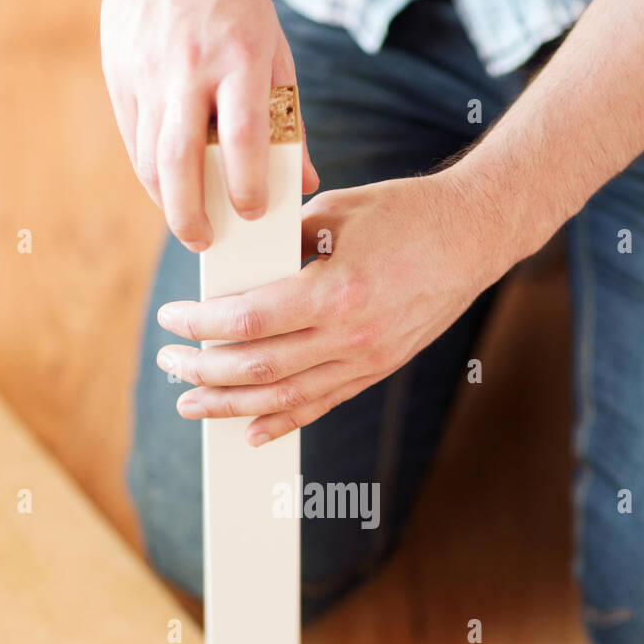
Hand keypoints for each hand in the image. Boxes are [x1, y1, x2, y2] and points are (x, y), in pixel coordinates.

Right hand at [99, 0, 316, 248]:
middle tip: (203, 242)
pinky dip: (149, 170)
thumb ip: (289, 120)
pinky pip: (134, 137)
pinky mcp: (120, 71)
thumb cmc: (236, 0)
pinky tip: (166, 185)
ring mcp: (148, 71)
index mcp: (241, 58)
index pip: (244, 139)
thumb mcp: (276, 50)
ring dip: (165, 199)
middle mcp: (190, 68)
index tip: (253, 214)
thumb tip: (301, 182)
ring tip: (186, 221)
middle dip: (189, 215)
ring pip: (150, 156)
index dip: (248, 187)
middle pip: (181, 161)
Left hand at [155, 170, 502, 442]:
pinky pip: (321, 405)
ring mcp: (366, 359)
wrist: (475, 235)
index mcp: (336, 290)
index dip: (201, 325)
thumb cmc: (406, 212)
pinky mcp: (377, 369)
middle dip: (203, 369)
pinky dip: (282, 421)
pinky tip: (250, 431)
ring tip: (191, 403)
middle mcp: (350, 335)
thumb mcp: (337, 212)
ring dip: (230, 405)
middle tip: (169, 361)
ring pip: (284, 397)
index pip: (249, 320)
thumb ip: (284, 243)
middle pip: (258, 367)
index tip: (170, 320)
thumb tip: (235, 267)